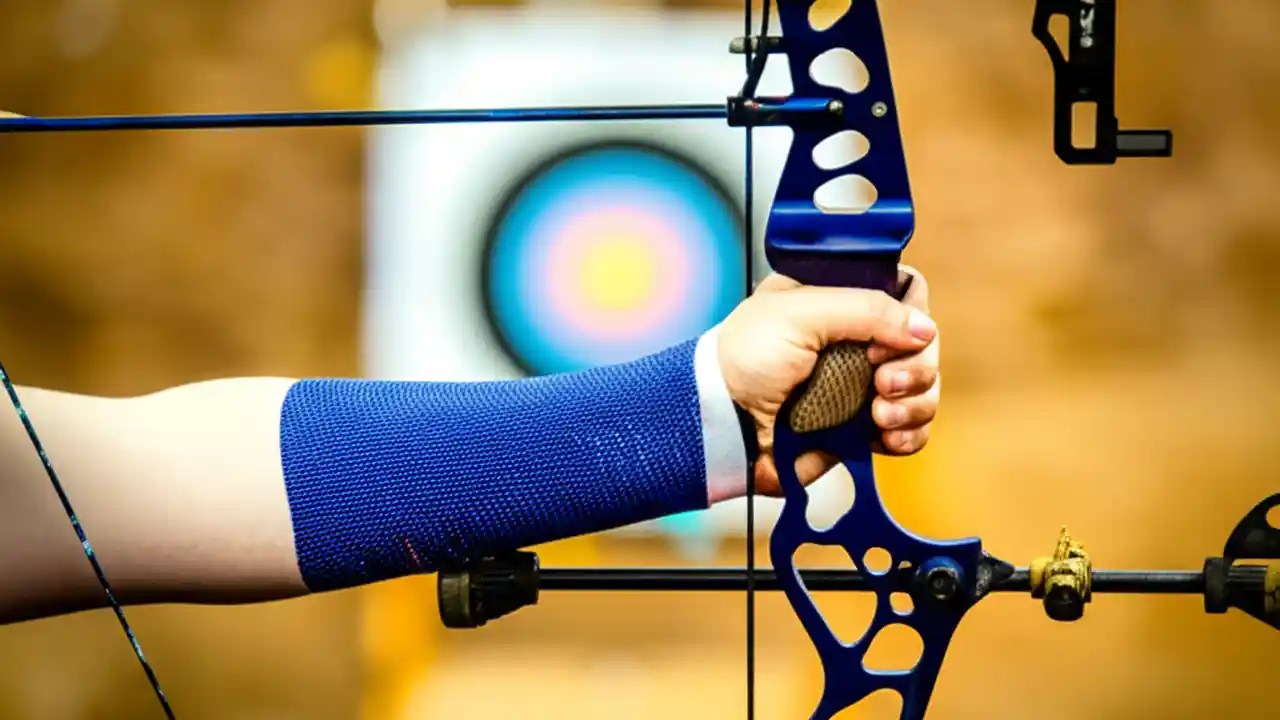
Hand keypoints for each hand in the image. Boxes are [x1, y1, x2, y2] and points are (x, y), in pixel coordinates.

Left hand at [717, 267, 939, 494]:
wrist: (720, 425)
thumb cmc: (741, 361)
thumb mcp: (799, 314)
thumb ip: (865, 310)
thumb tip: (924, 328)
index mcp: (839, 300)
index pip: (905, 293)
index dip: (910, 315)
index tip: (885, 338)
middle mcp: (855, 340)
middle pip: (923, 345)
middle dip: (916, 366)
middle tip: (883, 381)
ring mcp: (860, 385)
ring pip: (924, 389)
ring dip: (914, 403)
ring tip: (880, 414)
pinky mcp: (860, 428)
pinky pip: (910, 430)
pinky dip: (908, 434)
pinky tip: (886, 436)